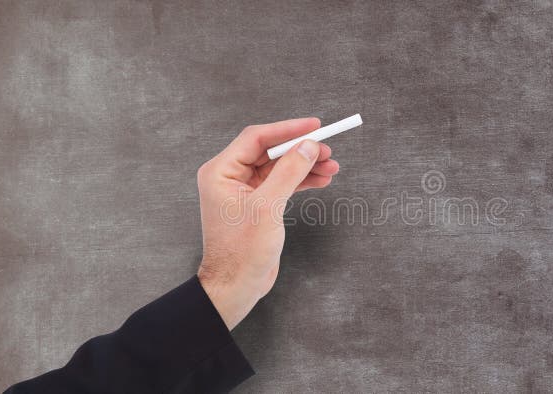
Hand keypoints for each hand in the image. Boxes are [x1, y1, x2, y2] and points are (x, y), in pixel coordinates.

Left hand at [196, 118, 338, 328]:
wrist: (236, 287)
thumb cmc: (241, 253)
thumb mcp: (268, 208)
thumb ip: (289, 173)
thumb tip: (308, 146)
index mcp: (221, 171)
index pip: (257, 138)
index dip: (288, 130)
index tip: (314, 126)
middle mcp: (229, 177)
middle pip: (270, 151)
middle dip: (300, 149)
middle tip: (327, 149)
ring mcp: (243, 191)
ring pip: (278, 167)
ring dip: (304, 165)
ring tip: (331, 166)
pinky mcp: (256, 204)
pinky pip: (280, 183)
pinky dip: (300, 180)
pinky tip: (320, 179)